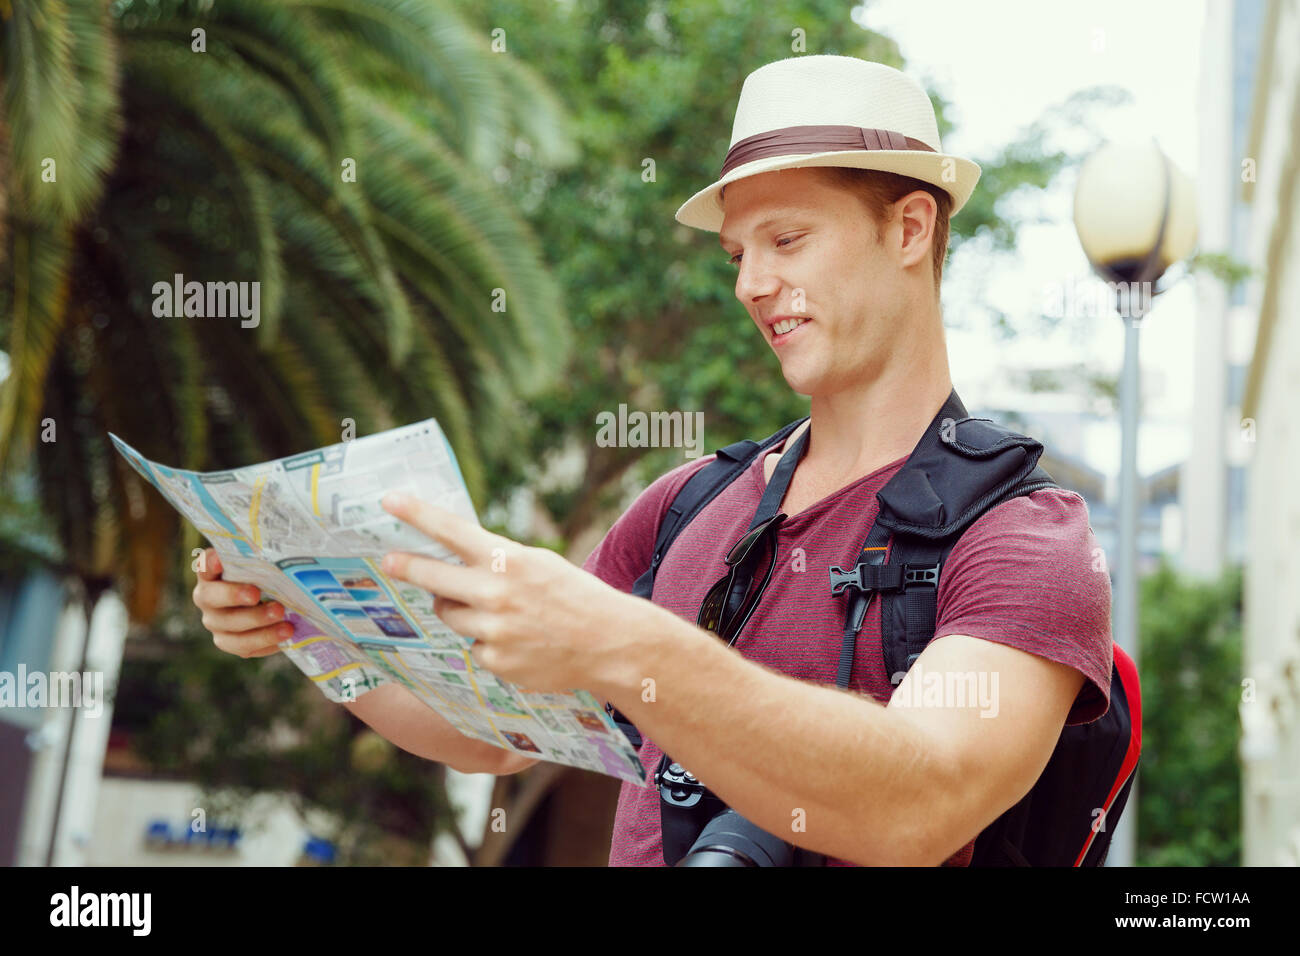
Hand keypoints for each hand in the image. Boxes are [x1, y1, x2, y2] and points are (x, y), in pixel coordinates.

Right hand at [191, 548, 294, 658]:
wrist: (274, 603)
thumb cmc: (269, 576)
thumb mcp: (267, 566)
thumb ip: (267, 560)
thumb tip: (288, 555)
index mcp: (212, 575)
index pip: (205, 566)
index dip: (209, 563)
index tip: (220, 560)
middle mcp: (208, 599)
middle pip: (212, 599)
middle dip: (234, 596)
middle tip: (256, 595)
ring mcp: (217, 623)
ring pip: (230, 629)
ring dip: (258, 627)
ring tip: (285, 625)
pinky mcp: (230, 642)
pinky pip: (245, 648)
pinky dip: (266, 643)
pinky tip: (285, 637)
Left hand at [379, 493, 638, 693]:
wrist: (609, 643)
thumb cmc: (574, 596)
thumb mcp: (538, 563)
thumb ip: (497, 560)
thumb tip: (451, 558)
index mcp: (508, 559)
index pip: (452, 531)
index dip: (417, 515)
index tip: (390, 501)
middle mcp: (496, 593)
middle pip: (433, 578)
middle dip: (407, 567)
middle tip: (388, 560)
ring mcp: (493, 630)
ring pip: (452, 615)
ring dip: (460, 609)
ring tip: (495, 610)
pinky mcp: (496, 661)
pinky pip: (474, 647)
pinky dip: (488, 642)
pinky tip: (518, 640)